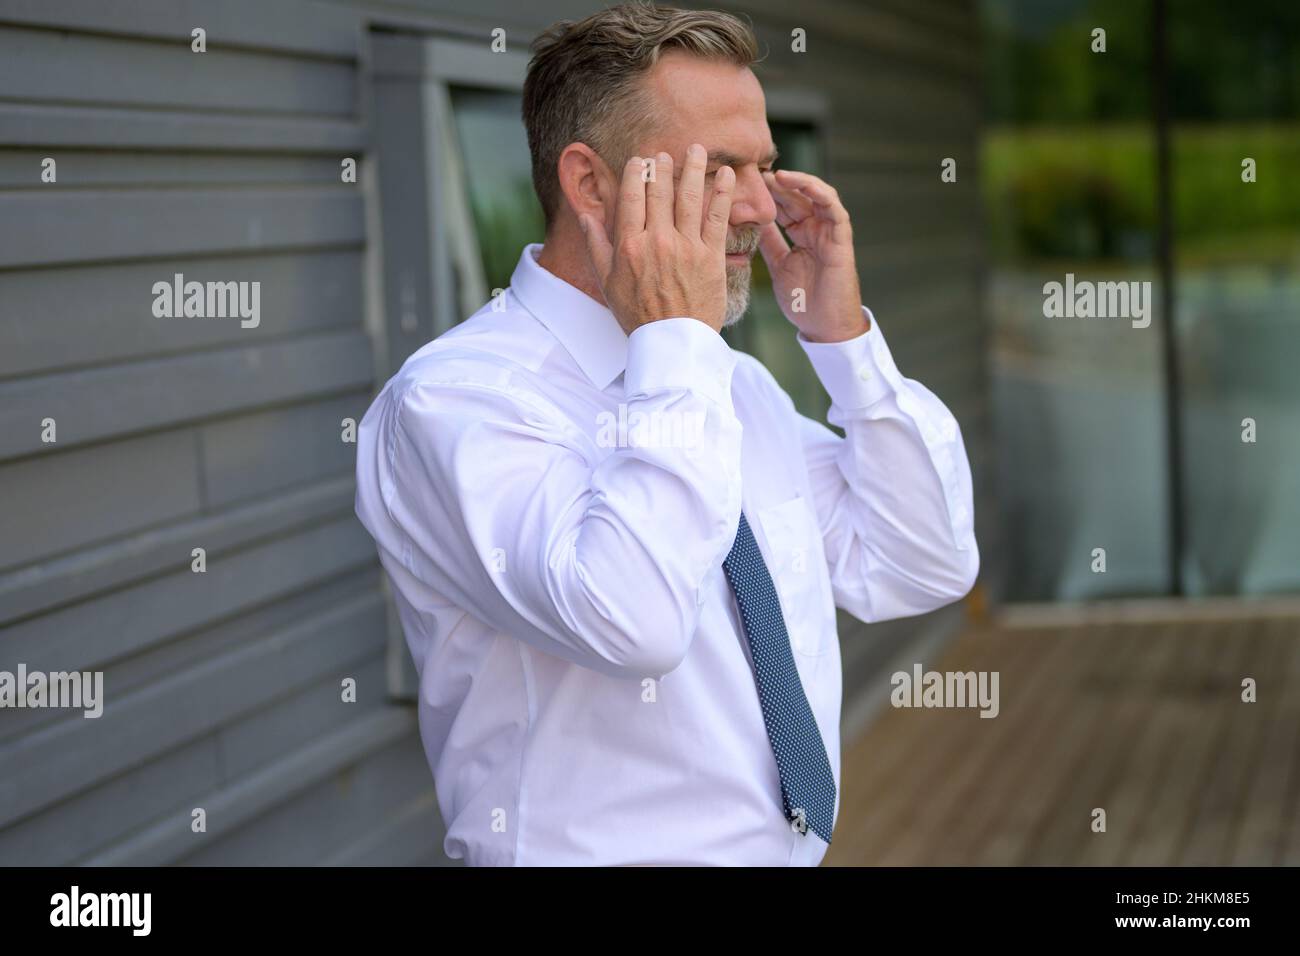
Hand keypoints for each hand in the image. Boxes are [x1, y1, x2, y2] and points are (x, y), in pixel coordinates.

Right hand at [580, 143, 735, 333]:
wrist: (672, 342)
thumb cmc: (638, 314)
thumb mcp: (608, 282)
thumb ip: (596, 245)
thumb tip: (584, 215)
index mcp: (630, 246)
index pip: (632, 197)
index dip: (636, 173)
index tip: (640, 160)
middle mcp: (658, 242)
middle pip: (660, 192)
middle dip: (663, 167)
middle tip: (667, 153)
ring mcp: (687, 248)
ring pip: (690, 197)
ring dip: (694, 168)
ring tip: (698, 150)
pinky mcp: (711, 257)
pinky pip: (718, 217)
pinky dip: (722, 193)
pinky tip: (727, 174)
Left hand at [758, 169, 867, 342]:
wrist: (825, 327)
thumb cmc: (803, 302)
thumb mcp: (779, 266)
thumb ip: (770, 243)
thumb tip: (752, 223)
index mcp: (801, 236)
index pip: (784, 207)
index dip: (768, 194)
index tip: (745, 185)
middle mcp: (816, 230)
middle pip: (797, 198)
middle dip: (778, 184)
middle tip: (755, 173)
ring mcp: (830, 233)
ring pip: (817, 196)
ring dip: (798, 182)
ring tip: (777, 175)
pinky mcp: (842, 239)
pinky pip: (834, 209)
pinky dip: (819, 193)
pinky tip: (801, 183)